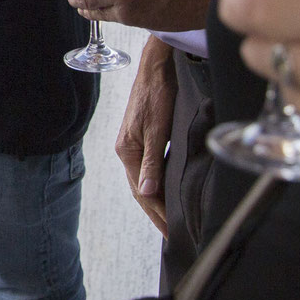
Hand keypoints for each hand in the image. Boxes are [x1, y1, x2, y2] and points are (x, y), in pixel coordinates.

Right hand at [114, 34, 174, 235]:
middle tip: (172, 234)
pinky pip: (148, 168)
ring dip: (156, 200)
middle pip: (140, 190)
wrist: (158, 65)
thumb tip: (147, 193)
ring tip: (169, 219)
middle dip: (155, 212)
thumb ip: (152, 162)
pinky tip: (166, 189)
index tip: (171, 233)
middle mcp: (127, 149)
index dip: (157, 214)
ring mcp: (134, 143)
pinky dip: (156, 184)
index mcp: (126, 150)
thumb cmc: (157, 93)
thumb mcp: (158, 130)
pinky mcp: (143, 136)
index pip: (141, 193)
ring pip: (144, 180)